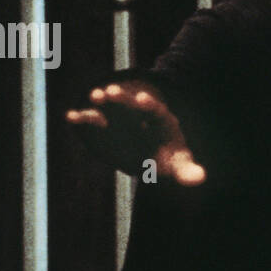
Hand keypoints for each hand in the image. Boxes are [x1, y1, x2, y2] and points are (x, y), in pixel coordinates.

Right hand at [66, 82, 205, 184]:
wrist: (150, 146)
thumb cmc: (166, 155)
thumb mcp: (177, 162)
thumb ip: (187, 170)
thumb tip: (200, 179)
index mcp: (160, 120)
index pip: (155, 110)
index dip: (149, 104)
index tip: (142, 98)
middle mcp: (138, 113)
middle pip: (129, 103)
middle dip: (121, 98)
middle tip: (110, 91)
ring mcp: (119, 115)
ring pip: (110, 105)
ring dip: (102, 100)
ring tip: (94, 96)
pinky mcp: (103, 123)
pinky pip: (91, 119)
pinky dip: (82, 118)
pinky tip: (70, 117)